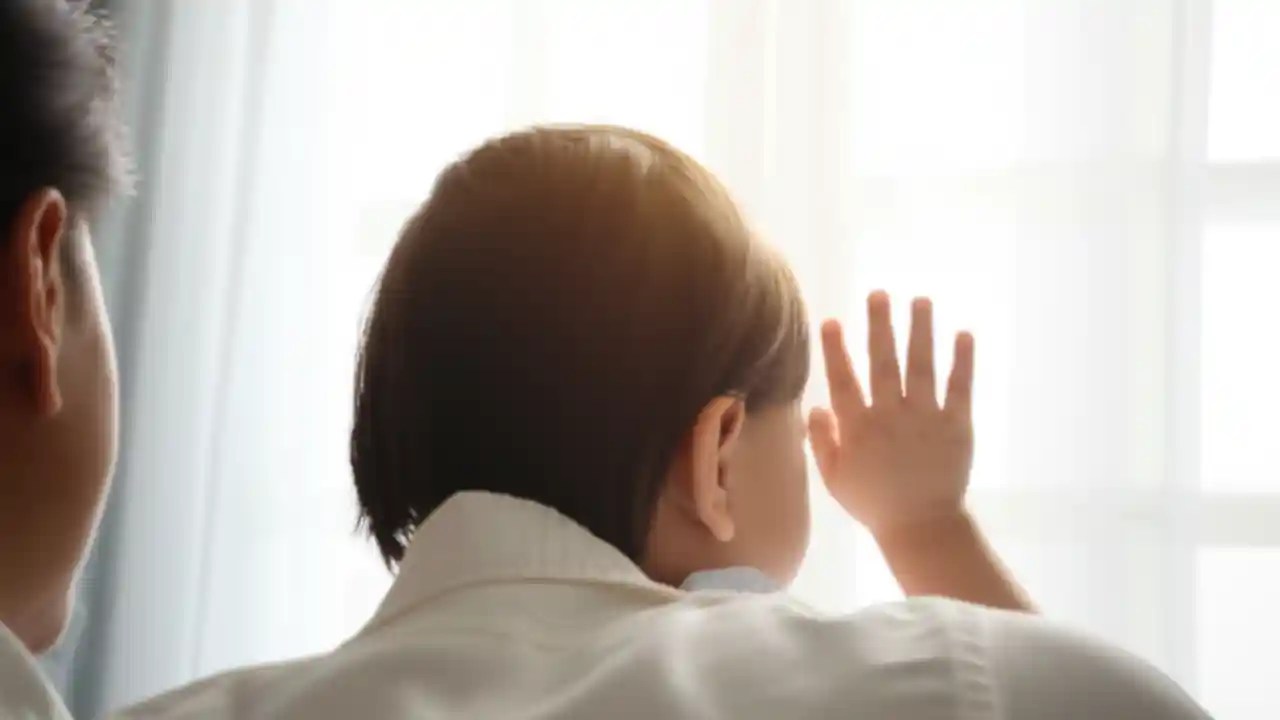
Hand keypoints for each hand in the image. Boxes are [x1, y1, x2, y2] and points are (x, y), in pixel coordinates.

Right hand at [808, 292, 974, 537]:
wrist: (922, 527)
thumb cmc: (874, 503)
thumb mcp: (834, 479)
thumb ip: (822, 441)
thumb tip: (815, 407)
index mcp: (858, 428)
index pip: (843, 380)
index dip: (836, 350)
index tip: (832, 320)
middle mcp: (890, 416)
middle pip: (884, 363)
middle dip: (880, 326)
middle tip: (879, 293)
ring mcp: (926, 418)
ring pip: (922, 366)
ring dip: (921, 331)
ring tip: (920, 300)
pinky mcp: (957, 426)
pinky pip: (960, 388)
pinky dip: (962, 361)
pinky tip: (963, 334)